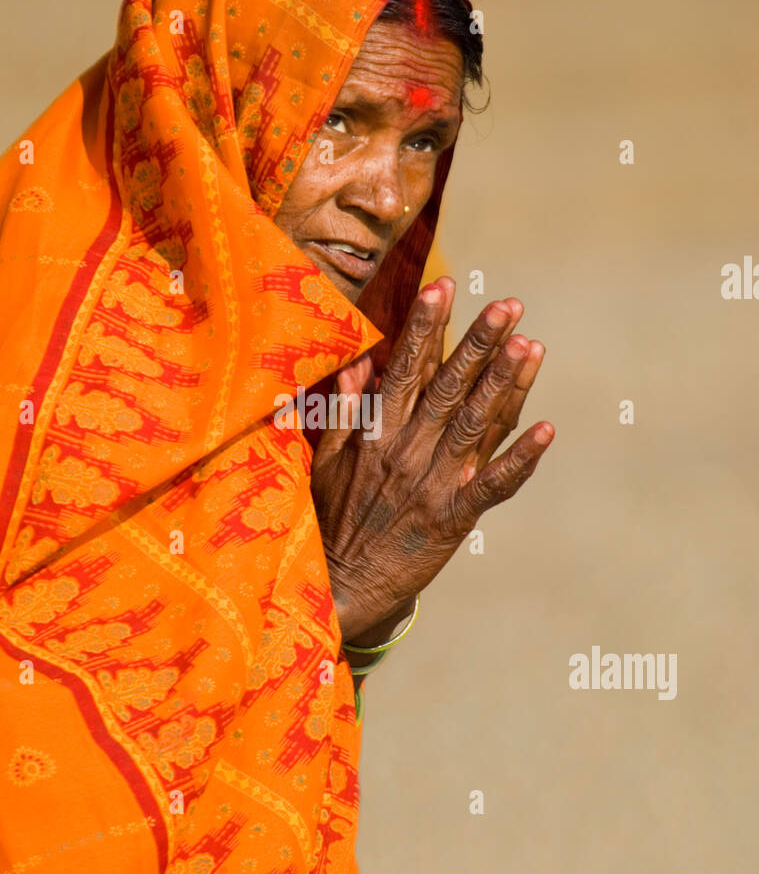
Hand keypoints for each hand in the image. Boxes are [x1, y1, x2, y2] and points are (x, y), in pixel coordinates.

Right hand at [310, 277, 553, 645]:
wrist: (342, 587)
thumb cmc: (333, 519)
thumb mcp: (326, 460)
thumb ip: (345, 410)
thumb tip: (359, 362)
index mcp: (375, 434)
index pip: (404, 368)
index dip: (426, 327)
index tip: (444, 286)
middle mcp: (407, 451)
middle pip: (449, 387)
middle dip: (479, 342)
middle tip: (508, 305)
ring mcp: (434, 484)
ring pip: (476, 424)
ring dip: (506, 384)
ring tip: (532, 345)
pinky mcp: (455, 518)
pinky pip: (494, 484)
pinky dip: (521, 458)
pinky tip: (547, 429)